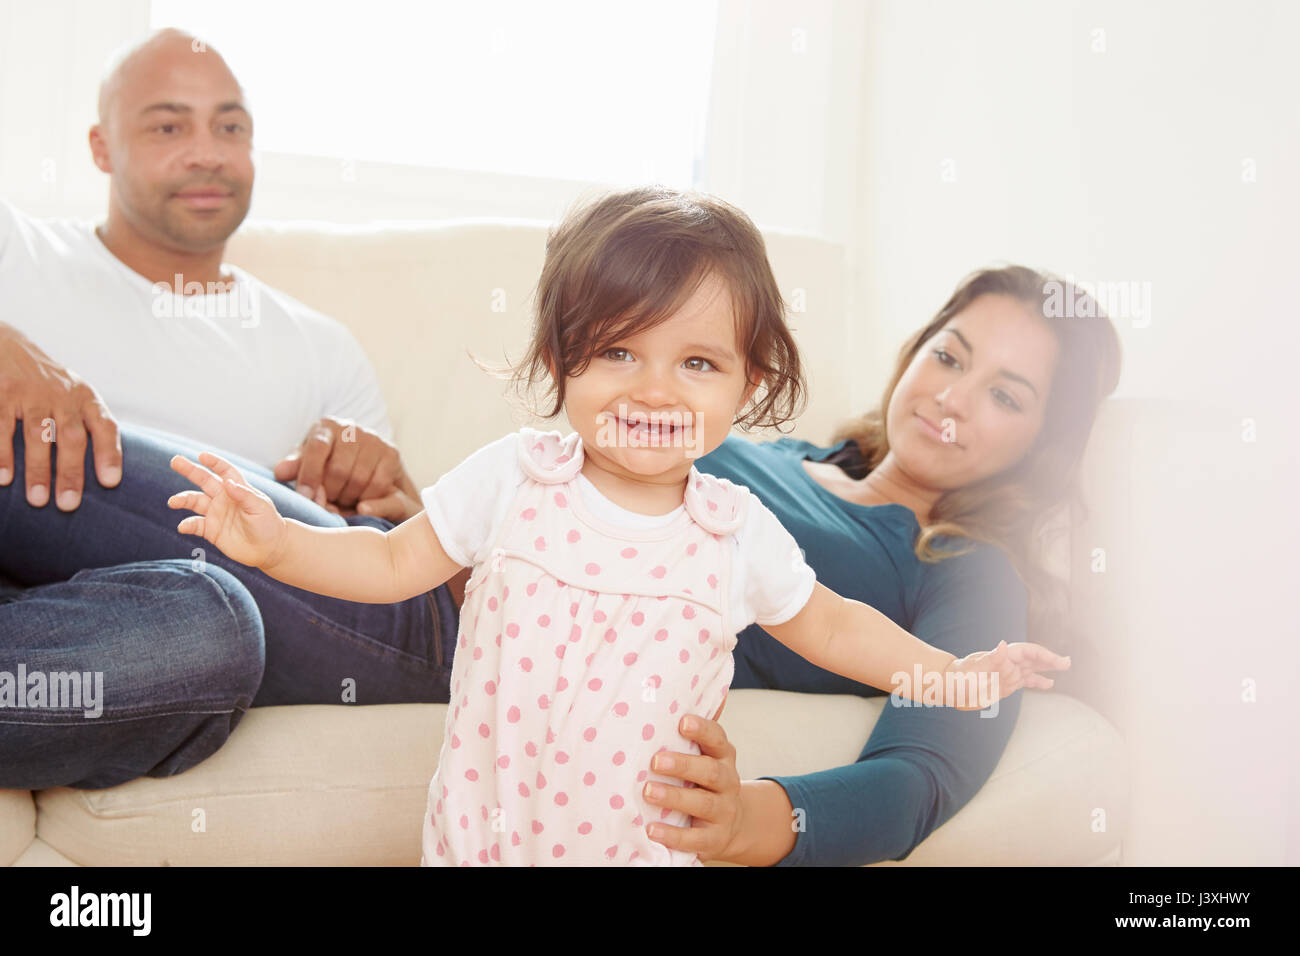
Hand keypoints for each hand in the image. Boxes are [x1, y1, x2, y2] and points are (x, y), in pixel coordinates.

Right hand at [0, 322, 121, 509]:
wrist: (8, 345)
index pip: (105, 426)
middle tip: (68, 505)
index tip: (110, 482)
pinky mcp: (3, 393)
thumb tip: (106, 474)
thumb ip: (87, 425)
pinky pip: (2, 426)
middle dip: (70, 473)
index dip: (110, 454)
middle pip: (71, 437)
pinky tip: (3, 478)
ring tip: (38, 500)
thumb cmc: (49, 384)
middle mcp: (63, 395)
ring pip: (38, 435)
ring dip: (37, 469)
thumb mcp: (74, 396)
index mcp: (86, 398)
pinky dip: (2, 454)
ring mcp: (31, 393)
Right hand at [168, 451, 287, 568]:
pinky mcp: (211, 530)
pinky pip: (195, 525)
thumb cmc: (268, 524)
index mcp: (238, 489)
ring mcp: (216, 514)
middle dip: (190, 470)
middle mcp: (224, 498)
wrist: (269, 549)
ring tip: (172, 502)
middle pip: (204, 480)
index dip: (214, 462)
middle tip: (175, 461)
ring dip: (183, 499)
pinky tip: (183, 527)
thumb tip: (227, 482)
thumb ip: (244, 495)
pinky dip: (187, 525)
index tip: (202, 456)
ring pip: (195, 501)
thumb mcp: (260, 507)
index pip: (225, 471)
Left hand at [273, 416, 416, 517]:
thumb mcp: (309, 464)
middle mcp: (352, 428)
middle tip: (326, 503)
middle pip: (338, 469)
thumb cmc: (329, 464)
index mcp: (326, 427)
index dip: (310, 475)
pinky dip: (367, 499)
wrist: (367, 463)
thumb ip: (296, 467)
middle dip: (330, 493)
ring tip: (341, 501)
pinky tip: (359, 501)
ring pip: (358, 480)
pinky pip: (377, 485)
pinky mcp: (392, 454)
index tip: (306, 498)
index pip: (317, 448)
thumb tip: (280, 472)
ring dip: (347, 498)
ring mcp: (374, 440)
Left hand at [642, 696, 743, 861]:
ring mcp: (724, 812)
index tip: (682, 722)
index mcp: (723, 756)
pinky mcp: (715, 839)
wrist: (733, 825)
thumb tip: (677, 686)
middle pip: (711, 771)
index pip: (718, 739)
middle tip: (656, 760)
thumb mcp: (705, 755)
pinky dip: (673, 835)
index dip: (702, 730)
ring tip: (648, 791)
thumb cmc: (705, 779)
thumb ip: (693, 732)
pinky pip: (696, 839)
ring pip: (704, 803)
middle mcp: (727, 782)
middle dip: (684, 764)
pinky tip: (652, 829)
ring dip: (676, 796)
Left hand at [944, 640, 1070, 709]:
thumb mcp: (973, 670)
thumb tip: (1002, 645)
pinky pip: (1025, 681)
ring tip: (1064, 666)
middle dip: (1049, 659)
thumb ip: (991, 660)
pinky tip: (1049, 684)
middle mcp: (1006, 663)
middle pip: (1032, 658)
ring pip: (1032, 668)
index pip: (1026, 652)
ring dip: (1047, 667)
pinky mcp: (1005, 685)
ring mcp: (1006, 673)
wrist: (947, 686)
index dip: (1041, 655)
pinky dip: (1038, 682)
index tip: (1053, 661)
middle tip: (1066, 661)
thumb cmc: (958, 677)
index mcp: (1000, 656)